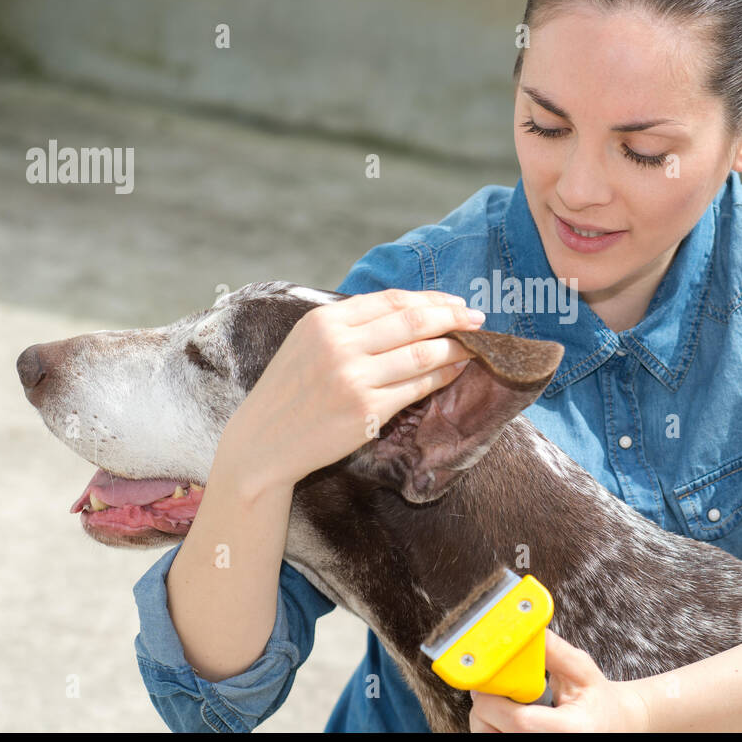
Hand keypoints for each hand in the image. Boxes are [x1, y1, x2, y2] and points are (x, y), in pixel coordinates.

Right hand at [218, 288, 484, 499]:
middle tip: (478, 320)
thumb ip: (352, 325)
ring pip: (423, 354)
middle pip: (414, 322)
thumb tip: (411, 311)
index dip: (432, 300)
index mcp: (325, 321)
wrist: (263, 442)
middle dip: (454, 319)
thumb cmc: (290, 391)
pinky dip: (442, 377)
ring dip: (455, 348)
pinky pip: (417, 387)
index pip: (392, 301)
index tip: (456, 303)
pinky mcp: (367, 410)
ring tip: (473, 347)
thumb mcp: (309, 342)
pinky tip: (454, 372)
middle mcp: (340, 344)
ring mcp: (354, 378)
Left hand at [467, 630, 649, 731]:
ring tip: (510, 705)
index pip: (519, 721)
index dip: (494, 698)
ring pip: (488, 737)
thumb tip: (525, 630)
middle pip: (494, 731)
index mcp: (571, 730)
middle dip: (486, 705)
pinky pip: (493, 739)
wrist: (613, 725)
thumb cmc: (598, 700)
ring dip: (487, 718)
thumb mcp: (583, 670)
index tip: (487, 680)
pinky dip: (494, 727)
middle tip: (498, 689)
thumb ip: (554, 651)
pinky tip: (511, 718)